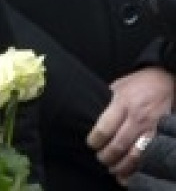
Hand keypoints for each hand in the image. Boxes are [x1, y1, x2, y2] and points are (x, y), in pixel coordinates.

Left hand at [86, 66, 174, 181]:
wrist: (166, 81)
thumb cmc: (138, 84)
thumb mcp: (117, 87)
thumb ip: (105, 103)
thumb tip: (88, 116)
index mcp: (122, 103)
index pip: (104, 129)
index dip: (94, 141)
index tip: (91, 144)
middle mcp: (137, 117)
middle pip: (118, 145)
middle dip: (106, 157)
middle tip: (100, 158)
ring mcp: (151, 128)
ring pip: (134, 155)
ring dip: (121, 166)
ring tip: (113, 168)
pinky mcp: (161, 135)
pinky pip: (149, 156)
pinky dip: (138, 167)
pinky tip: (129, 172)